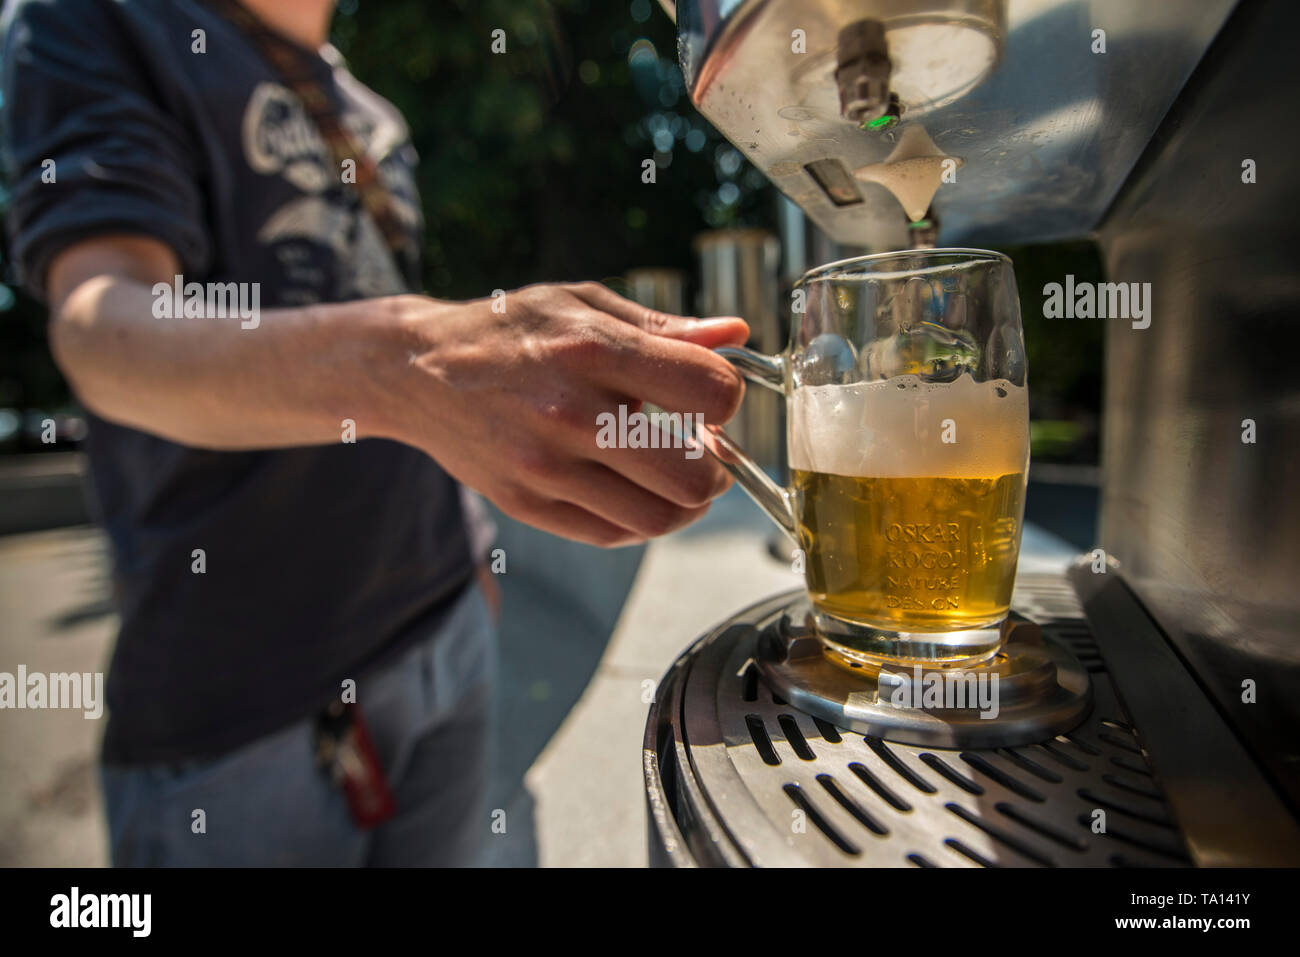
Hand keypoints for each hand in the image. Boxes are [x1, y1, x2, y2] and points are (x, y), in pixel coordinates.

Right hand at [376, 282, 749, 546]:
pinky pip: (612, 534)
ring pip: (658, 518)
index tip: (711, 401)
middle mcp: (571, 414)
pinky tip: (636, 491)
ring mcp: (546, 467)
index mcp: (593, 350)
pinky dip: (642, 520)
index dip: (728, 400)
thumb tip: (736, 335)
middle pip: (692, 476)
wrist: (418, 369)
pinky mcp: (527, 504)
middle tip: (706, 451)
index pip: (709, 393)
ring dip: (686, 504)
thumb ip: (664, 326)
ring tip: (677, 476)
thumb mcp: (584, 305)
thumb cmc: (511, 331)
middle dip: (718, 468)